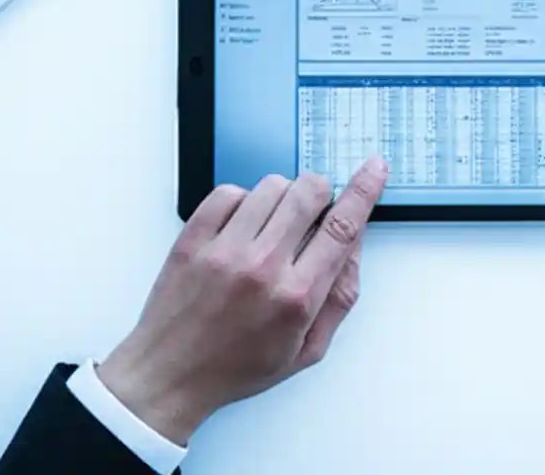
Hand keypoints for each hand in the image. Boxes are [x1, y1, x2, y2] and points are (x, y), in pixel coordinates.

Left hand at [97, 156, 388, 444]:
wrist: (170, 374)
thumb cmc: (236, 366)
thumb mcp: (306, 350)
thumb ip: (339, 298)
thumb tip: (354, 248)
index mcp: (297, 298)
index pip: (342, 227)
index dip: (364, 191)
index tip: (374, 169)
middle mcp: (262, 268)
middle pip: (309, 193)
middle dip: (321, 193)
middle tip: (312, 212)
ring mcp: (224, 251)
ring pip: (271, 186)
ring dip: (282, 197)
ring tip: (271, 228)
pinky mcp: (193, 240)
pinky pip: (228, 192)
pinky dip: (242, 200)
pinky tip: (241, 226)